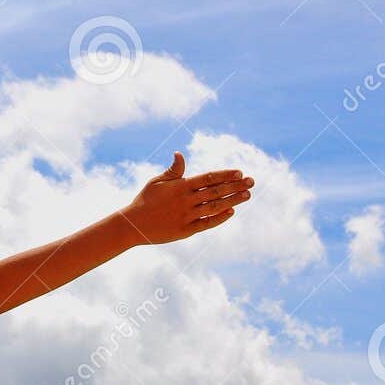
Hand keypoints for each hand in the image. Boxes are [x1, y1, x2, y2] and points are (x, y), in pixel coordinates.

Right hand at [120, 153, 253, 245]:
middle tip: (252, 182)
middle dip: (235, 186)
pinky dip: (219, 218)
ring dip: (233, 200)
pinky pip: (206, 223)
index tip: (240, 172)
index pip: (208, 178)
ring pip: (214, 206)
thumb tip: (179, 154)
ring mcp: (186, 216)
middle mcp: (186, 201)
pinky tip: (231, 211)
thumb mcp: (157, 182)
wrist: (132, 226)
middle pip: (216, 191)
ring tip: (247, 195)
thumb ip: (173, 170)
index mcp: (180, 186)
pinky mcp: (185, 230)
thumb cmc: (144, 201)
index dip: (225, 175)